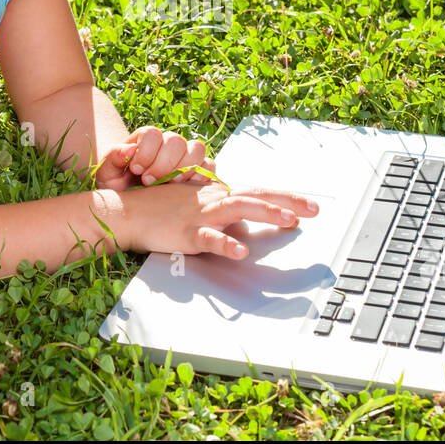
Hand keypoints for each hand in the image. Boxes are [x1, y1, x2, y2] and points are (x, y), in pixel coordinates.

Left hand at [93, 125, 215, 190]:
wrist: (130, 201)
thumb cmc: (118, 185)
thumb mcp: (107, 173)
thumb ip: (114, 158)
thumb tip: (129, 149)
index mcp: (146, 139)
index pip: (153, 134)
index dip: (146, 152)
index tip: (136, 170)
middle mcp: (167, 144)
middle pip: (176, 141)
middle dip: (163, 163)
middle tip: (149, 181)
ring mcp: (185, 156)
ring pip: (197, 149)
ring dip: (185, 167)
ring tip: (171, 184)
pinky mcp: (198, 170)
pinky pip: (209, 166)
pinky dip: (202, 175)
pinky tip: (187, 188)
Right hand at [118, 179, 320, 259]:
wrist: (129, 212)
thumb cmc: (163, 211)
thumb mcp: (198, 209)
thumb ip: (222, 215)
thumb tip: (245, 225)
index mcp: (220, 196)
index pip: (259, 193)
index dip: (286, 197)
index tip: (310, 205)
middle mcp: (215, 201)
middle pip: (257, 196)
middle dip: (288, 201)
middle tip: (315, 209)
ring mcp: (202, 215)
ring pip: (239, 209)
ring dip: (266, 213)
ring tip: (290, 221)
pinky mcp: (187, 232)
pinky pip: (209, 238)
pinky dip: (226, 243)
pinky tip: (241, 250)